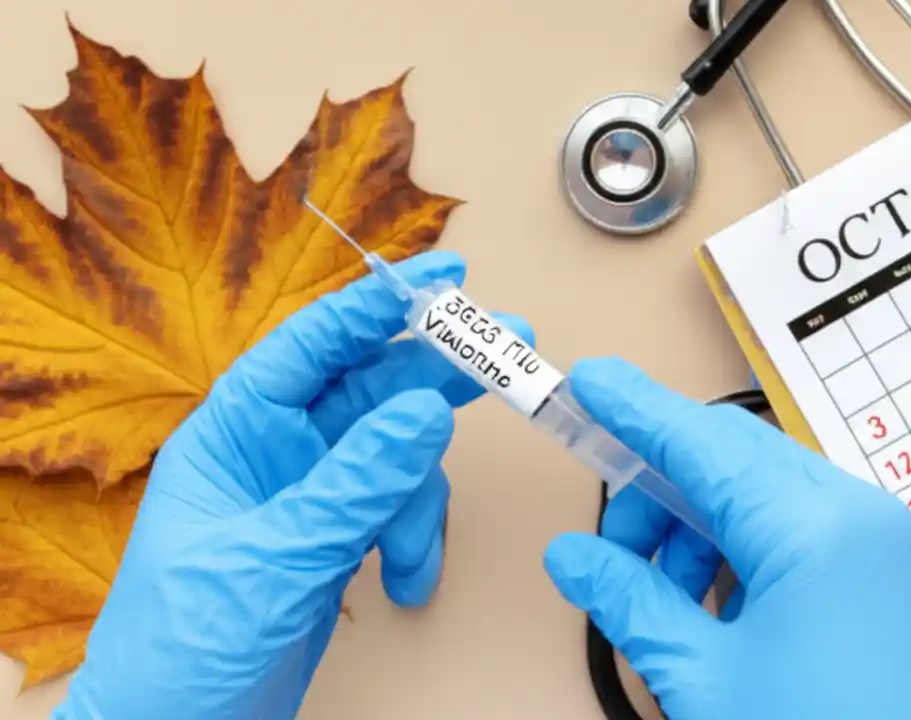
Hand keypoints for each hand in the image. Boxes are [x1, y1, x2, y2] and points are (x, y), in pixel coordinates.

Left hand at [54, 251, 531, 718]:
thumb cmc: (183, 645)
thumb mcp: (274, 555)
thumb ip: (354, 483)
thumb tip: (423, 412)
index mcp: (236, 430)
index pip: (313, 344)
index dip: (377, 304)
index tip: (444, 278)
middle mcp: (280, 450)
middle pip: (373, 387)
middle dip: (436, 378)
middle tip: (503, 356)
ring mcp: (316, 494)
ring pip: (400, 457)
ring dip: (421, 503)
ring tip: (411, 558)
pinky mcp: (341, 537)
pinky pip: (401, 510)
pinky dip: (415, 542)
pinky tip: (405, 581)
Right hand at [543, 359, 910, 718]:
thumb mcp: (703, 679)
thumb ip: (629, 603)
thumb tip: (574, 555)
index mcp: (813, 529)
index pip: (701, 440)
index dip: (634, 410)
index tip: (589, 384)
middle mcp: (856, 517)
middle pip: (732, 458)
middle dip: (658, 489)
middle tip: (606, 536)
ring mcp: (879, 544)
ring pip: (762, 494)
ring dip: (696, 527)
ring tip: (658, 597)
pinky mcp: (884, 575)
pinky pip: (797, 529)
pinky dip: (742, 550)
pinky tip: (710, 607)